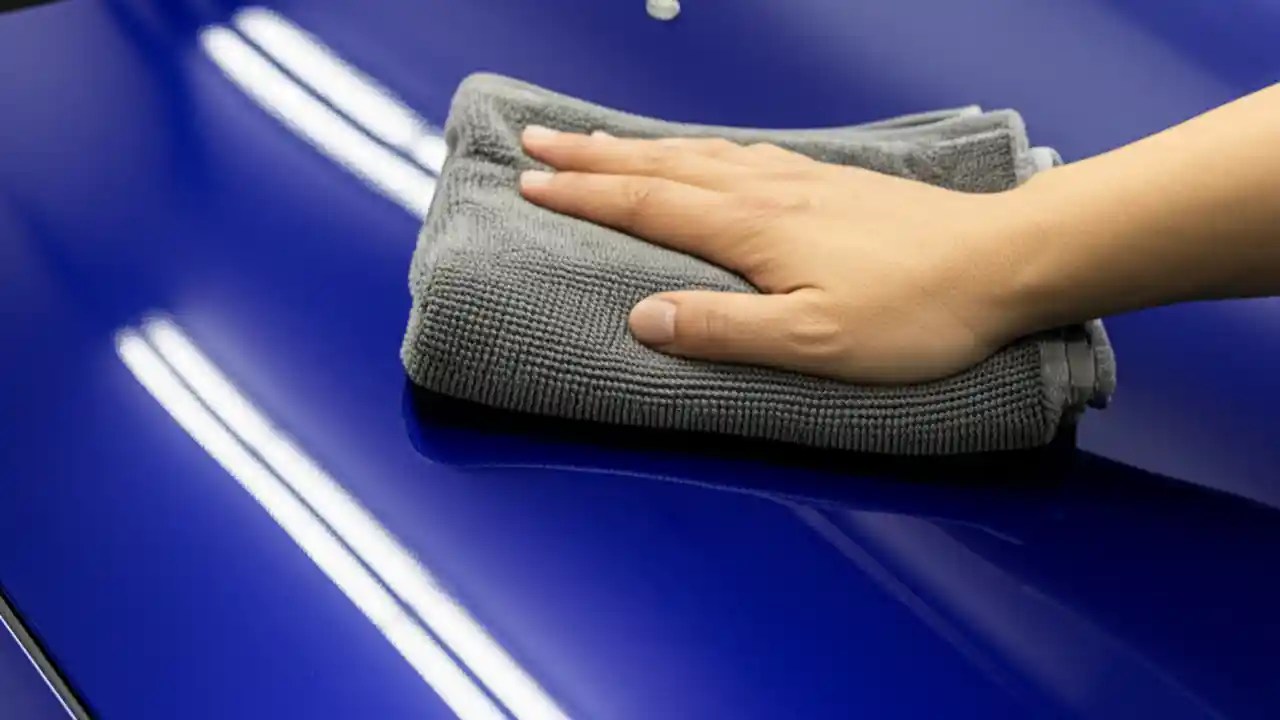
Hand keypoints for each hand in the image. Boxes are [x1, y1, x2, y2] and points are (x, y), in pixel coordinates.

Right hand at [518, 126, 1037, 382]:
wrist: (1001, 263)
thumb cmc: (911, 313)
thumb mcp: (812, 344)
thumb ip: (723, 331)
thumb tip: (641, 318)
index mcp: (751, 229)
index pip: (647, 205)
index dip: (584, 195)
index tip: (530, 183)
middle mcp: (766, 191)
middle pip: (661, 166)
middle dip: (593, 157)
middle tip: (536, 140)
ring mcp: (799, 180)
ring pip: (698, 153)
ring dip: (638, 147)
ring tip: (596, 142)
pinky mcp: (829, 182)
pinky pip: (740, 153)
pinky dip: (698, 149)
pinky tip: (701, 152)